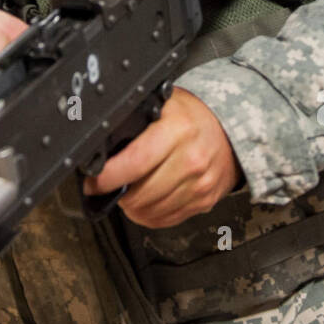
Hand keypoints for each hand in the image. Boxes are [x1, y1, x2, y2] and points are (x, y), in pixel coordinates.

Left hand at [82, 87, 242, 228]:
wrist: (230, 130)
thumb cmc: (192, 116)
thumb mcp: (164, 103)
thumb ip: (136, 120)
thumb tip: (103, 140)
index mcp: (178, 130)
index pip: (135, 162)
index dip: (108, 177)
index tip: (93, 182)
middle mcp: (192, 159)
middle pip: (141, 194)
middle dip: (117, 194)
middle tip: (107, 187)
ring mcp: (200, 184)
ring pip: (152, 211)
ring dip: (132, 207)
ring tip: (126, 194)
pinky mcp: (204, 201)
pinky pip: (168, 220)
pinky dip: (150, 216)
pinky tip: (144, 205)